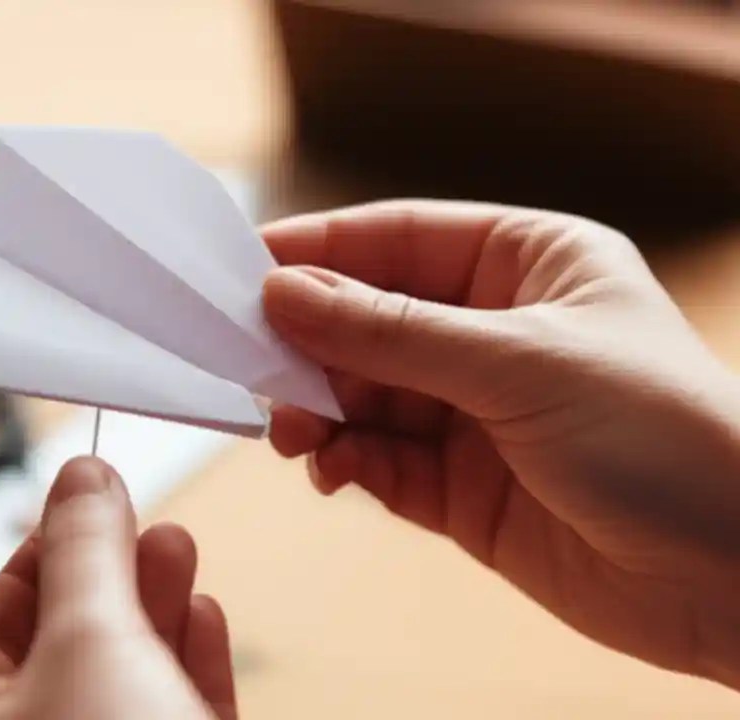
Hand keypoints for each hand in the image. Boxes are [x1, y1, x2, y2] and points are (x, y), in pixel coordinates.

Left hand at [0, 457, 236, 719]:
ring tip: (179, 546)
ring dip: (157, 605)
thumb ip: (85, 553)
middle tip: (140, 516)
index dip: (41, 550)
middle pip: (63, 639)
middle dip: (110, 570)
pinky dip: (190, 661)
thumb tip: (83, 479)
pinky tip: (205, 614)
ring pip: (123, 672)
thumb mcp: (87, 642)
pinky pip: (168, 706)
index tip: (86, 500)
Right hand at [261, 200, 739, 688]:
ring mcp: (477, 413)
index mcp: (529, 264)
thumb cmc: (663, 436)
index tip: (238, 269)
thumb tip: (281, 291)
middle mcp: (496, 332)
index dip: (318, 250)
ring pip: (363, 395)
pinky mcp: (463, 489)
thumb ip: (389, 332)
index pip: (399, 240)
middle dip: (309, 344)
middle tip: (251, 367)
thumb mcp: (518, 364)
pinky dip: (343, 463)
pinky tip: (328, 470)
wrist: (736, 577)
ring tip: (291, 431)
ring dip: (317, 409)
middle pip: (367, 320)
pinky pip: (379, 462)